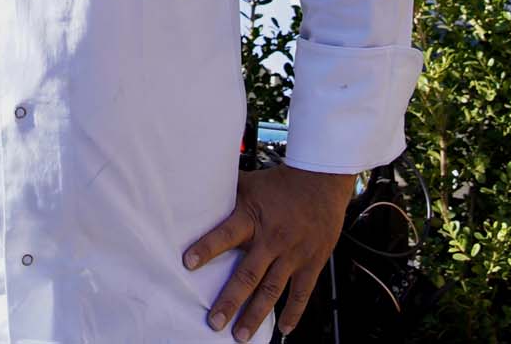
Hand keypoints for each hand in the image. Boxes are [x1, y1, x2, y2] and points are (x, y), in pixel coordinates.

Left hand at [183, 164, 355, 339]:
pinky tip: (284, 328)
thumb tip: (194, 189)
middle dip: (230, 300)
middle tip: (214, 321)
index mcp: (253, 217)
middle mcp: (272, 238)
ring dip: (255, 315)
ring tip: (240, 334)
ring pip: (272, 289)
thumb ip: (226, 193)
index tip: (188, 263)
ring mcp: (293, 254)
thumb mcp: (249, 184)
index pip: (226, 234)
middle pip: (248, 274)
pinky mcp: (311, 262)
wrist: (321, 181)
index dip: (207, 248)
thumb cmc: (280, 183)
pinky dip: (293, 312)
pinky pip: (302, 292)